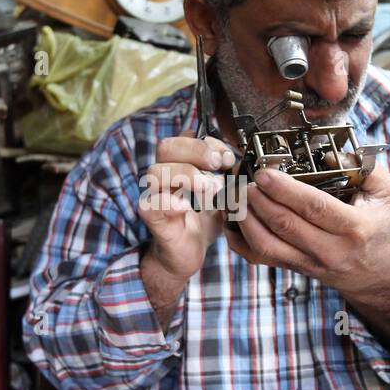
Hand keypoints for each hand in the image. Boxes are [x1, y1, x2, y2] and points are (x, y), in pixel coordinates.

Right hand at [139, 131, 236, 280]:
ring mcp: (156, 195)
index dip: (206, 142)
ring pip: (156, 172)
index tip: (226, 157)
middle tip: (218, 166)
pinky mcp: (152, 217)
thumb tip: (239, 161)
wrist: (189, 252)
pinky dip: (170, 202)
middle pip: (166, 147)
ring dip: (187, 176)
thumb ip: (228, 175)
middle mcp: (165, 175)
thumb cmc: (203, 220)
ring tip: (209, 191)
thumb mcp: (223, 192)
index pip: (184, 137)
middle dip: (197, 152)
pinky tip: (187, 208)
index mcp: (180, 164)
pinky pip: (151, 204)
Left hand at [225, 162, 389, 302]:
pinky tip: (233, 219)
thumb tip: (328, 155)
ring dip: (246, 218)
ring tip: (236, 195)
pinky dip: (240, 240)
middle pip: (285, 225)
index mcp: (353, 227)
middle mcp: (330, 249)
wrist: (375, 274)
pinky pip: (259, 258)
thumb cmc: (378, 227)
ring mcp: (309, 263)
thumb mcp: (385, 194)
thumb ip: (364, 167)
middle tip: (244, 179)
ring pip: (267, 245)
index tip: (264, 173)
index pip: (314, 208)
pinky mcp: (294, 269)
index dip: (285, 190)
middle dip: (258, 200)